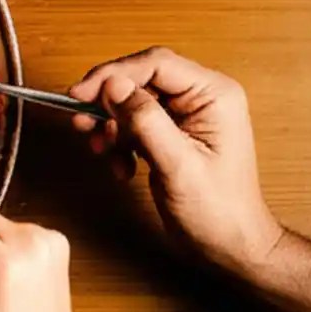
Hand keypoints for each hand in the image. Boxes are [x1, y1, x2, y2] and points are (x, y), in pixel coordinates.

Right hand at [70, 46, 283, 273]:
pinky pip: (134, 125)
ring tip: (101, 149)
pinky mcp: (172, 134)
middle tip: (81, 121)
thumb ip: (145, 120)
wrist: (230, 247)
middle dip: (107, 102)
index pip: (155, 65)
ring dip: (110, 125)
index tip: (80, 94)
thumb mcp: (178, 164)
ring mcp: (186, 117)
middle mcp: (201, 99)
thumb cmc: (218, 211)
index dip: (113, 74)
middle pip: (140, 80)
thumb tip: (112, 85)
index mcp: (214, 95)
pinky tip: (121, 167)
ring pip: (132, 103)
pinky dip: (119, 143)